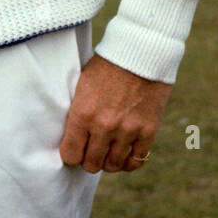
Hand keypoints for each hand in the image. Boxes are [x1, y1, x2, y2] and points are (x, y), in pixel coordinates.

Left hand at [59, 52, 170, 173]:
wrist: (140, 52)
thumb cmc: (106, 65)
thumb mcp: (82, 84)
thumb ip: (78, 111)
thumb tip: (72, 134)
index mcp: (83, 113)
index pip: (70, 155)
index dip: (71, 154)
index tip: (74, 149)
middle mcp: (104, 126)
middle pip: (91, 164)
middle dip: (89, 159)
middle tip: (91, 150)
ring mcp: (127, 131)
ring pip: (113, 165)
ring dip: (108, 161)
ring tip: (108, 151)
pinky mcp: (148, 131)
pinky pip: (136, 161)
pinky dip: (129, 162)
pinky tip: (125, 154)